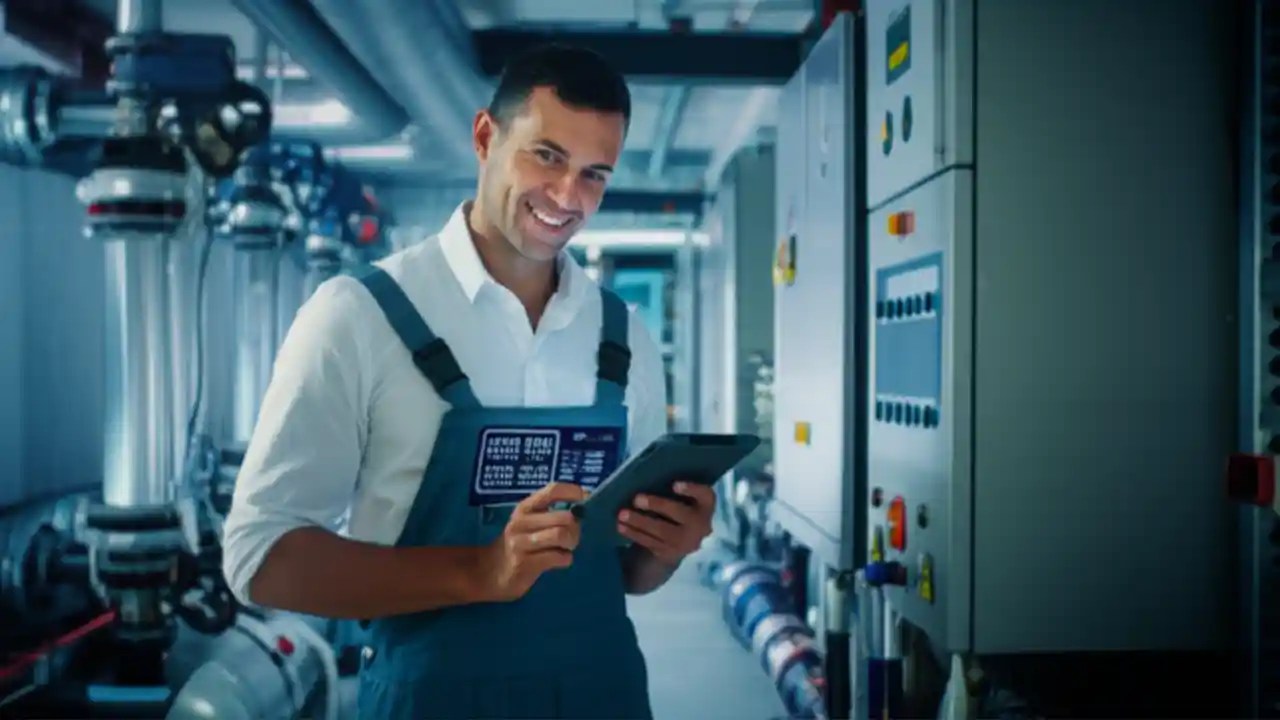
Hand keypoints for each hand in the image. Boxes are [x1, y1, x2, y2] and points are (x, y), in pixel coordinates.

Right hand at [481, 482, 585, 601]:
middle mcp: (522, 521)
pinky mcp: (525, 564)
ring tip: (565, 548)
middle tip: (572, 537)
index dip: (572, 491)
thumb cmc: (518, 544)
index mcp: (525, 507)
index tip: (584, 498)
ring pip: (561, 535)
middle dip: (576, 528)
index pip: (552, 490)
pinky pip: (559, 557)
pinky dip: (565, 559)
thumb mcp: (529, 523)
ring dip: (571, 543)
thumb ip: (551, 515)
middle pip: (564, 517)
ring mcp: (521, 543)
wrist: (490, 572)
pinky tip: (558, 560)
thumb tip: (581, 512)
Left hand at [617, 481, 714, 564]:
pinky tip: (621, 527)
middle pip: (680, 514)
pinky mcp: (671, 554)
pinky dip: (634, 534)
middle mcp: (701, 525)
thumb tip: (646, 475)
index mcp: (706, 505)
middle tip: (636, 499)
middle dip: (657, 506)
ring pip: (662, 531)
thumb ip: (674, 487)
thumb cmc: (681, 507)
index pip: (705, 495)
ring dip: (640, 522)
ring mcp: (686, 543)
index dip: (692, 489)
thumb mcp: (686, 496)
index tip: (674, 484)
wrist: (683, 540)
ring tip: (622, 515)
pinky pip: (651, 543)